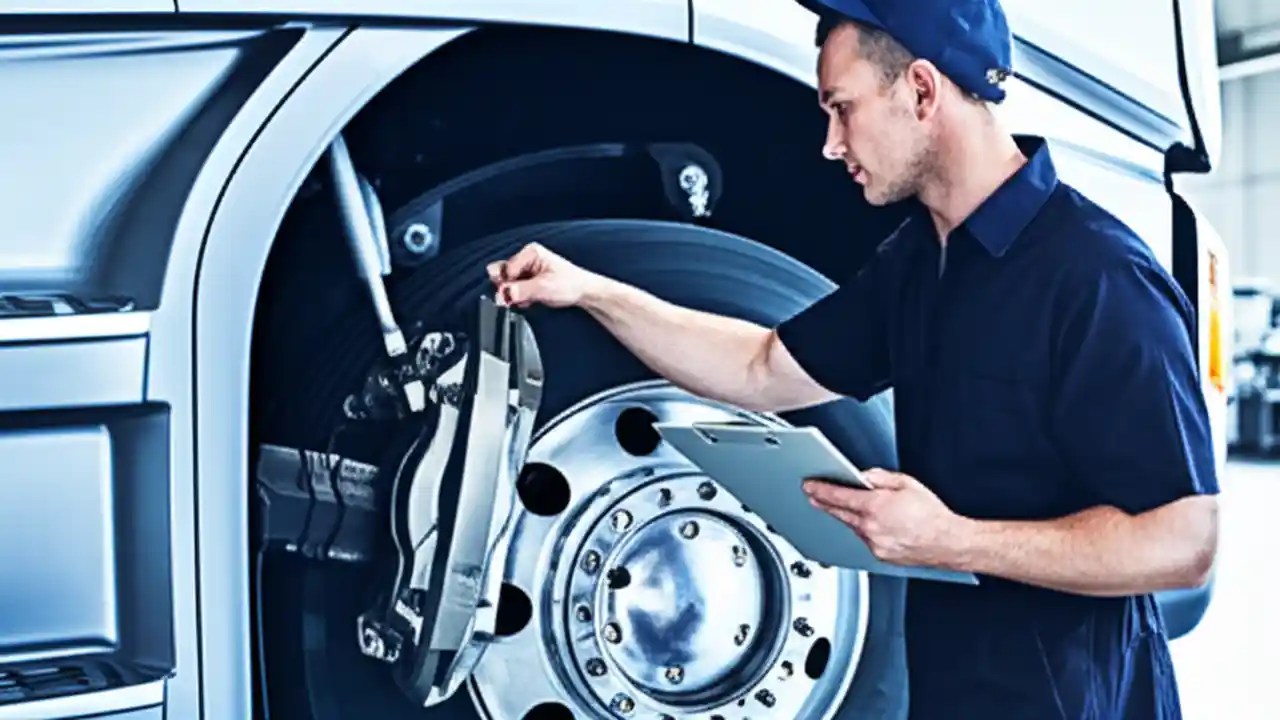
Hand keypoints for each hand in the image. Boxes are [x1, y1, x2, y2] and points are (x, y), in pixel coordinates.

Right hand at [487, 242, 603, 308]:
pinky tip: (532, 299)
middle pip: (503, 275)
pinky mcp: (528, 280)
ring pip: (507, 285)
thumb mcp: (543, 288)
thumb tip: (501, 294)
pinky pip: (514, 290)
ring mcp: (526, 270)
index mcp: (530, 252)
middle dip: (509, 290)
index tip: (510, 297)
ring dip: (515, 295)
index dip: (506, 285)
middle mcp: (526, 258)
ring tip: (531, 298)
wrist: (584, 293)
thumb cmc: (570, 284)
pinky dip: (520, 298)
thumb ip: (520, 290)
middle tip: (523, 297)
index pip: (505, 269)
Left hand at [803, 469, 972, 568]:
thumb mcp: (907, 484)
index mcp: (876, 506)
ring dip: (846, 516)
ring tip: (841, 506)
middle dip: (824, 502)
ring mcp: (874, 544)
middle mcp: (871, 527)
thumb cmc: (933, 515)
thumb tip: (864, 476)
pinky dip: (862, 530)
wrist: (949, 543)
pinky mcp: (879, 555)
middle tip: (812, 495)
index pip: (839, 496)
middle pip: (839, 513)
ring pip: (852, 527)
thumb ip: (881, 478)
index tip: (810, 485)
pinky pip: (864, 539)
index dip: (821, 489)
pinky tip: (868, 523)